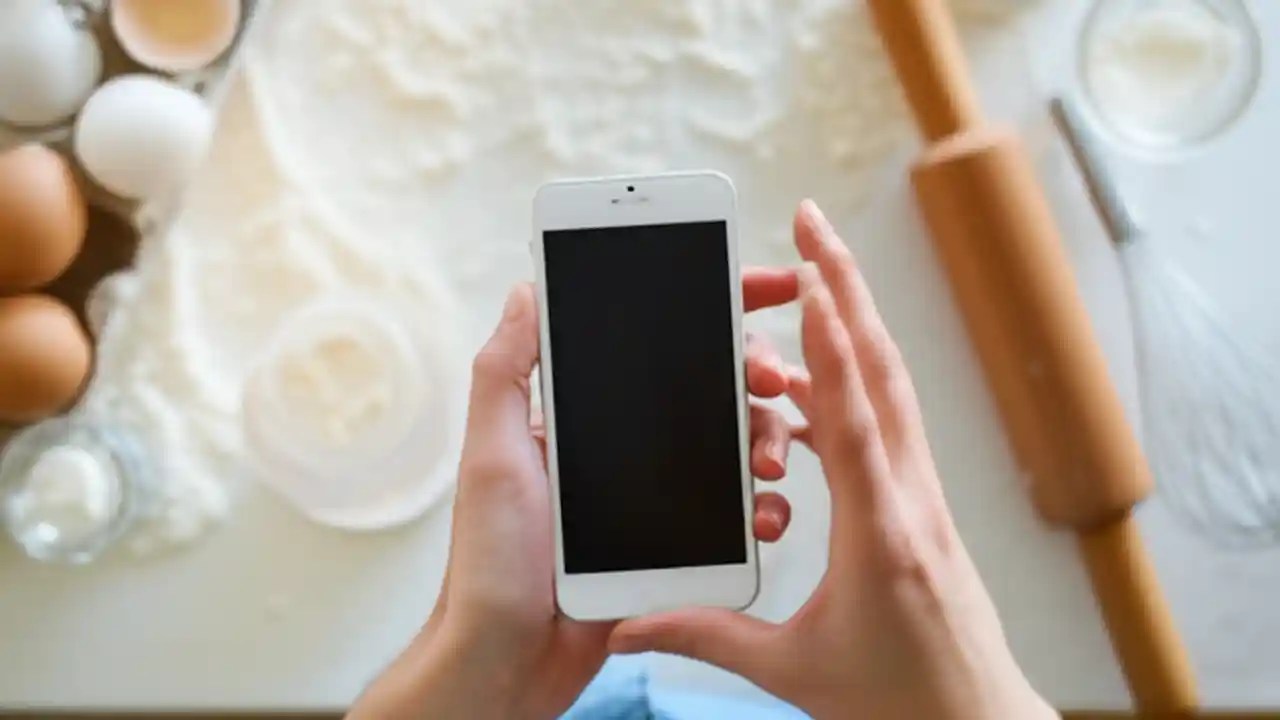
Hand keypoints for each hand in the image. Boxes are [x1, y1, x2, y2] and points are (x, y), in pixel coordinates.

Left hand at [350, 269, 804, 719]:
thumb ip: (505, 372)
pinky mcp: (676, 540)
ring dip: (768, 441)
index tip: (765, 285)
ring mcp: (656, 493)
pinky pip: (732, 512)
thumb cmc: (489, 561)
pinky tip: (768, 517)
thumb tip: (526, 289)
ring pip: (733, 445)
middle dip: (755, 374)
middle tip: (776, 381)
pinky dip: (761, 508)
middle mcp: (626, 444)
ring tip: (775, 462)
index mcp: (584, 413)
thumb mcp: (490, 454)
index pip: (654, 343)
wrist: (508, 660)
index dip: (713, 308)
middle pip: (710, 388)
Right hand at [609, 201, 1055, 719]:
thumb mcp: (793, 673)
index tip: (814, 277)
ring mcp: (923, 498)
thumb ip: (708, 635)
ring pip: (890, 389)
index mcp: (880, 537)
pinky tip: (817, 377)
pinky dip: (853, 380)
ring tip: (814, 275)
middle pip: (881, 375)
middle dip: (848, 290)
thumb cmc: (900, 702)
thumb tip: (630, 623)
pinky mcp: (921, 505)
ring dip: (855, 324)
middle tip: (814, 228)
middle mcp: (910, 501)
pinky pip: (887, 423)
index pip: (854, 422)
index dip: (833, 345)